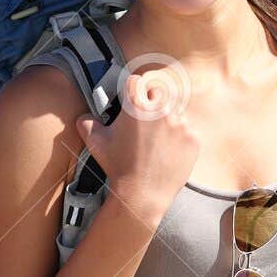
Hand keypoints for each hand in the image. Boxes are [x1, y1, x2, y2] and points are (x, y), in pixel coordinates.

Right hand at [73, 66, 198, 222]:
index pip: (136, 82)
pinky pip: (187, 129)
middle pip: (157, 93)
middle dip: (150, 104)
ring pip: (174, 111)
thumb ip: (87, 124)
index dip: (132, 92)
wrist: (143, 194)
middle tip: (143, 125)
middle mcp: (161, 109)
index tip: (131, 103)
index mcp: (137, 105)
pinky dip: (179, 137)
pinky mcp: (193, 137)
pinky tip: (166, 152)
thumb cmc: (119, 167)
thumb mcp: (96, 144)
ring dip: (166, 121)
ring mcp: (180, 123)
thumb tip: (83, 117)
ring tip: (155, 142)